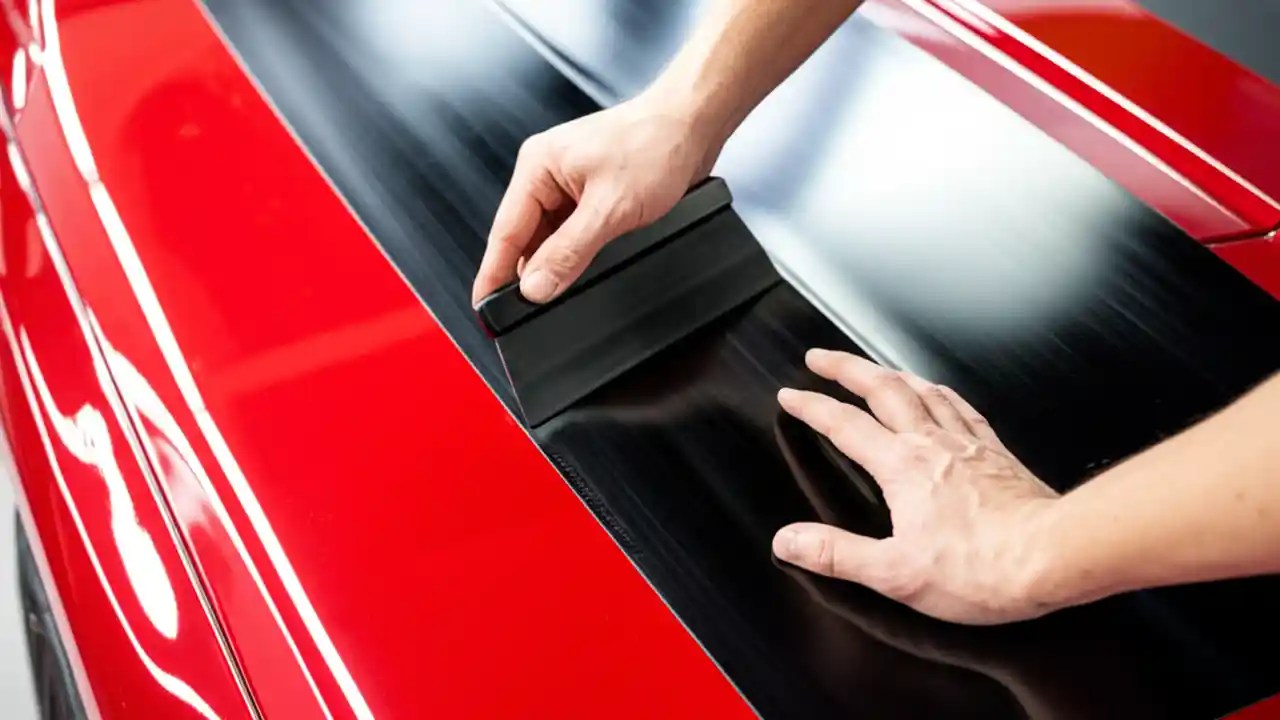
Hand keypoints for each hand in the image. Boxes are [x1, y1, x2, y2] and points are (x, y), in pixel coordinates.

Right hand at [472, 94, 721, 305]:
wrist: (693, 124)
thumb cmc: (654, 145)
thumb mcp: (609, 209)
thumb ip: (569, 252)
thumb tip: (536, 287)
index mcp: (537, 167)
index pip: (505, 231)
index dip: (493, 274)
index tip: (484, 308)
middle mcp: (548, 175)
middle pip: (525, 239)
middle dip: (530, 274)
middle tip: (528, 314)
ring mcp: (570, 186)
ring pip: (550, 239)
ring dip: (558, 263)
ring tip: (567, 286)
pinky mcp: (593, 196)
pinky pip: (573, 234)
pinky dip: (577, 254)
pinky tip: (588, 268)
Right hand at [773, 350, 1064, 624]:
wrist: (1053, 557)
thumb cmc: (981, 569)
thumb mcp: (895, 573)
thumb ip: (837, 554)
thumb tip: (789, 541)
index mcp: (902, 468)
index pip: (844, 425)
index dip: (812, 407)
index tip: (790, 395)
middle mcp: (932, 444)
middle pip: (882, 388)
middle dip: (846, 368)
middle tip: (822, 358)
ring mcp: (967, 443)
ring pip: (922, 389)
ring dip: (890, 372)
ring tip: (873, 367)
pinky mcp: (996, 452)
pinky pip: (961, 407)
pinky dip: (939, 392)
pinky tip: (939, 393)